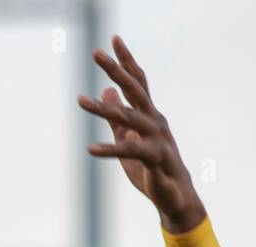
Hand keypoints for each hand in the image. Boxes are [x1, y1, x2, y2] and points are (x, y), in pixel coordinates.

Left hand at [78, 35, 205, 233]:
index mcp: (150, 114)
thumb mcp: (129, 139)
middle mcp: (156, 121)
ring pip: (129, 118)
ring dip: (104, 110)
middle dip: (116, 70)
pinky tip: (90, 148)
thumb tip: (105, 92)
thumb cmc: (153, 168)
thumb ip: (117, 118)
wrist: (175, 197)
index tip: (113, 40)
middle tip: (95, 53)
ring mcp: (157, 138)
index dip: (126, 61)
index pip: (138, 81)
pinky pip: (130, 151)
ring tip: (80, 101)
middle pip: (135, 90)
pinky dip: (110, 149)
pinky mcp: (155, 159)